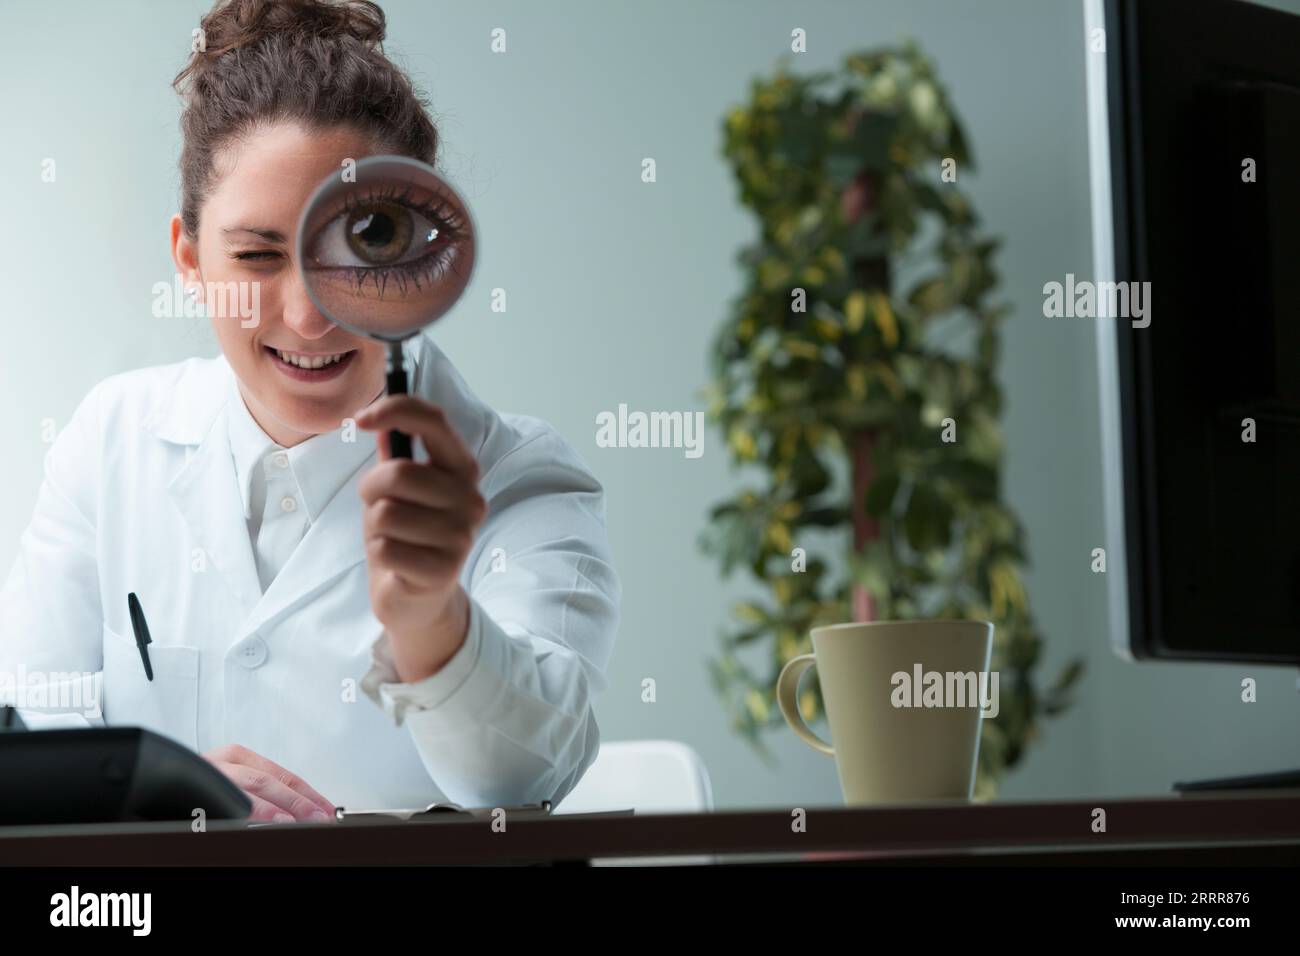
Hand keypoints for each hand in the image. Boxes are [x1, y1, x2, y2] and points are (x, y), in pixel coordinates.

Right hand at [204, 744, 336, 822]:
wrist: (151, 783)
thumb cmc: (194, 788)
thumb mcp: (233, 783)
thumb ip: (261, 793)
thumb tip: (299, 812)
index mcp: (238, 757)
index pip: (285, 775)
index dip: (310, 794)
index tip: (330, 810)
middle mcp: (224, 762)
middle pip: (270, 781)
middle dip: (301, 801)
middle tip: (323, 819)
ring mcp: (208, 776)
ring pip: (251, 788)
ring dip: (280, 807)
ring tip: (301, 820)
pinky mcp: (192, 793)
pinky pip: (224, 804)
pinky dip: (248, 814)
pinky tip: (265, 822)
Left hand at [354, 395, 486, 683]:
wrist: (418, 598)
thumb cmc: (407, 534)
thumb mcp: (399, 490)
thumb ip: (396, 454)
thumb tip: (378, 419)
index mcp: (462, 470)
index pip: (434, 421)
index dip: (395, 409)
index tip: (361, 419)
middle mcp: (471, 499)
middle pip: (399, 474)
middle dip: (371, 490)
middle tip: (378, 508)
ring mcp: (461, 535)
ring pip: (386, 513)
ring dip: (374, 527)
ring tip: (392, 538)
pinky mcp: (444, 570)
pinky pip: (384, 549)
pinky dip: (378, 555)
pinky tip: (396, 563)